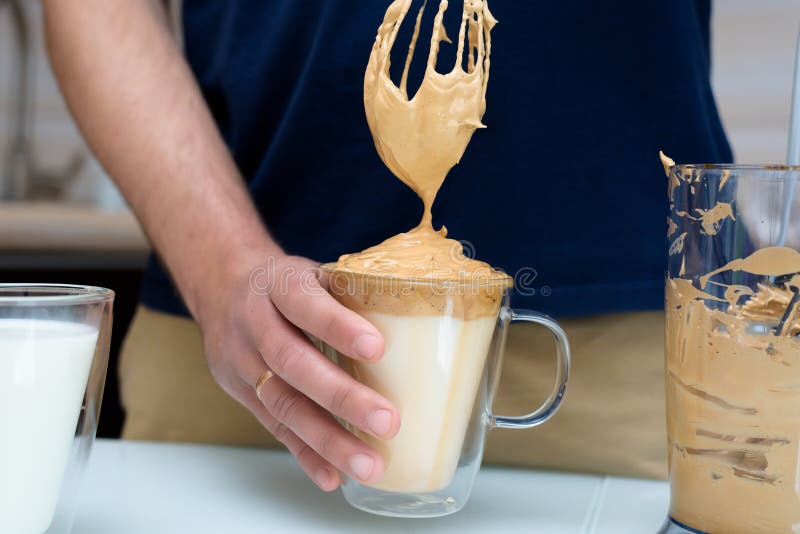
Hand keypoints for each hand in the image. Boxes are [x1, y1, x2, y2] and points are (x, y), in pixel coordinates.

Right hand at [195, 249, 400, 490]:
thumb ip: (349, 289)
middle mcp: (254, 323)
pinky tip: (333, 476)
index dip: (337, 326)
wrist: (220, 287)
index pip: (304, 303)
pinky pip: (274, 427)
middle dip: (342, 397)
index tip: (377, 348)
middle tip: (388, 421)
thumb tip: (415, 308)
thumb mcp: (309, 270)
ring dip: (328, 440)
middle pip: (293, 362)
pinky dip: (305, 454)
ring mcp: (243, 362)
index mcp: (277, 284)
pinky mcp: (242, 393)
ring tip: (368, 464)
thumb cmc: (283, 283)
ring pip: (283, 404)